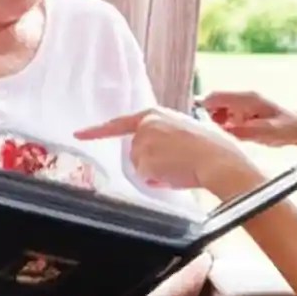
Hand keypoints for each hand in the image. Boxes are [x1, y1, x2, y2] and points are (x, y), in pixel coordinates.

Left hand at [74, 106, 258, 193]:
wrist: (218, 159)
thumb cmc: (211, 146)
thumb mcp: (184, 130)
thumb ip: (164, 137)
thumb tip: (156, 157)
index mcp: (154, 114)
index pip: (118, 124)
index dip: (96, 130)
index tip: (79, 134)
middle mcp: (144, 126)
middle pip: (136, 152)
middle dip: (152, 162)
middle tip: (178, 160)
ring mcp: (142, 143)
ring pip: (142, 167)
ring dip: (157, 172)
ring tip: (181, 166)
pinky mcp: (144, 160)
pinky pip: (148, 179)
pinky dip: (161, 181)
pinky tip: (176, 174)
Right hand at [200, 90, 296, 146]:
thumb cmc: (287, 127)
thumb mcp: (269, 132)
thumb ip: (248, 131)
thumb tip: (227, 129)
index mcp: (247, 98)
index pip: (216, 96)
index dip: (202, 105)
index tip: (193, 120)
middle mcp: (241, 100)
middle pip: (213, 103)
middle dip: (206, 117)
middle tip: (206, 134)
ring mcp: (241, 108)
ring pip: (217, 113)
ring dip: (214, 124)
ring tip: (217, 138)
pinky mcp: (242, 116)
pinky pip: (224, 120)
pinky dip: (221, 128)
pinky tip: (226, 139)